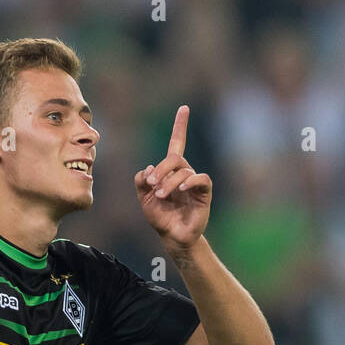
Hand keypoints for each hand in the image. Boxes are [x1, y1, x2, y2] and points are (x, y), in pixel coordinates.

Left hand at [135, 105, 211, 251]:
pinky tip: (181, 190)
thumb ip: (141, 181)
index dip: (180, 126)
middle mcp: (184, 173)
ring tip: (160, 196)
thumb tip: (148, 169)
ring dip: (168, 182)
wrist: (172, 236)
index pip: (176, 143)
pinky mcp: (204, 193)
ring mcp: (194, 182)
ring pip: (183, 170)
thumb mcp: (143, 198)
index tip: (184, 108)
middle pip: (174, 157)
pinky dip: (189, 182)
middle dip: (161, 168)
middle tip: (152, 184)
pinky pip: (200, 179)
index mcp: (171, 171)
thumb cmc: (160, 216)